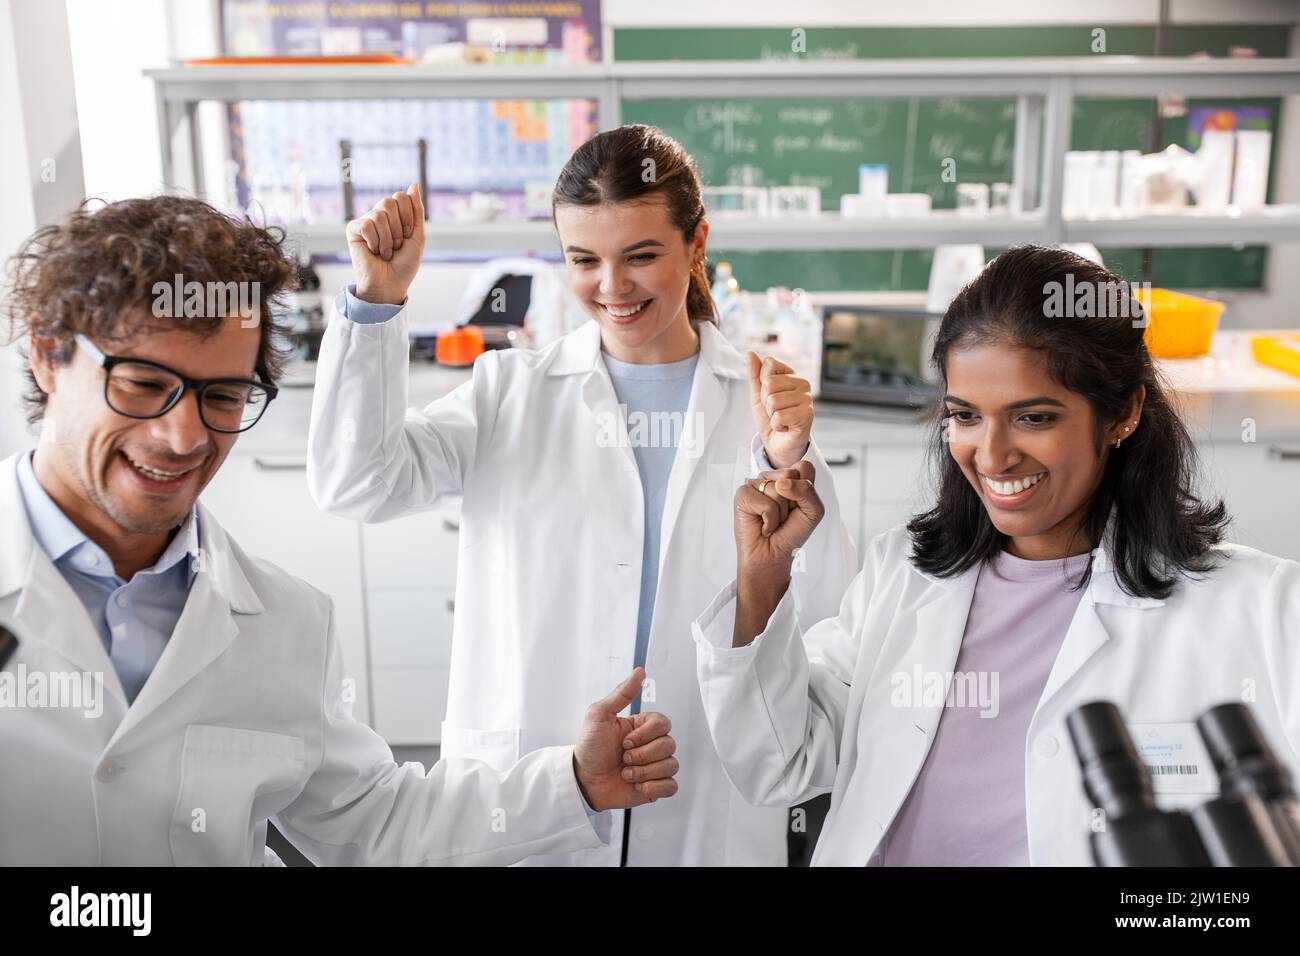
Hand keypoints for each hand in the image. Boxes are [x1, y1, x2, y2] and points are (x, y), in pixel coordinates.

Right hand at [346, 183, 425, 305]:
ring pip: (379, 214)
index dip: (409, 217)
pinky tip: (373, 251)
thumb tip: (414, 184)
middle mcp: (379, 215)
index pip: (401, 197)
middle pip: (389, 202)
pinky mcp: (353, 230)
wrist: (390, 284)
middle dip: (399, 227)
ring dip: (388, 238)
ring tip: (386, 252)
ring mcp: (365, 221)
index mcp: (395, 215)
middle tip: (397, 245)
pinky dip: (374, 241)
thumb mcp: (418, 236)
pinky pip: (366, 224)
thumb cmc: (404, 264)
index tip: (408, 236)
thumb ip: (417, 210)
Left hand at [573, 667, 678, 811]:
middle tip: (623, 758)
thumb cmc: (590, 747)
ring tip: (626, 773)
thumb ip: (621, 693)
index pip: (663, 723)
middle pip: (669, 744)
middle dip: (642, 755)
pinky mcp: (656, 787)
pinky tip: (637, 785)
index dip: (645, 734)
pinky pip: (671, 785)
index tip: (624, 741)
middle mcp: (652, 744)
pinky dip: (653, 786)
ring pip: (671, 764)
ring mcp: (655, 766)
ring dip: (644, 772)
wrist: (583, 781)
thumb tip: (640, 671)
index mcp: (642, 727)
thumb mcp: (599, 715)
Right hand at [731, 462, 824, 646]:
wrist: (772, 555)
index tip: (798, 506)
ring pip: (778, 488)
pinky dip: (769, 520)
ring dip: (780, 513)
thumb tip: (781, 484)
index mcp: (789, 477)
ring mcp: (755, 484)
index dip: (806, 490)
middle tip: (784, 515)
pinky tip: (763, 525)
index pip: (804, 467)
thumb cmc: (791, 533)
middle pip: (791, 475)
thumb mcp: (813, 511)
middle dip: (792, 502)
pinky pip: (765, 503)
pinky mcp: (743, 494)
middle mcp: (772, 477)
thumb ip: (807, 491)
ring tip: (773, 521)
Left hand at [747, 351, 812, 468]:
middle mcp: (803, 384)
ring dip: (771, 415)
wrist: (777, 444)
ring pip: (773, 401)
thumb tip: (750, 353)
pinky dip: (777, 425)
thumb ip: (754, 374)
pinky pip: (779, 416)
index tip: (768, 396)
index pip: (769, 363)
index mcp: (791, 375)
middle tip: (774, 411)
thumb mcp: (757, 395)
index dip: (762, 383)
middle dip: (765, 401)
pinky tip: (785, 427)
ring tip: (780, 419)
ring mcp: (807, 399)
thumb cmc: (770, 419)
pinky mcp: (808, 415)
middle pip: (769, 383)